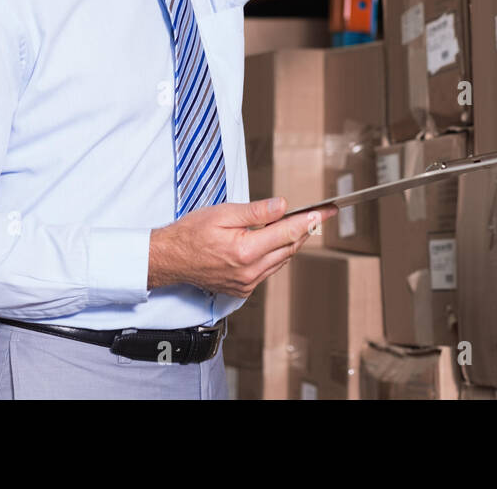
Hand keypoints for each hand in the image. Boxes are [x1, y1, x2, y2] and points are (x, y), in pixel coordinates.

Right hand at [147, 197, 336, 296]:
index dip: (311, 220)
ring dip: (292, 243)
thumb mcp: (223, 213)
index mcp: (246, 250)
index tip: (326, 212)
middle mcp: (249, 271)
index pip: (288, 232)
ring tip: (299, 224)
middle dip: (305, 230)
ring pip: (281, 260)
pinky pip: (269, 270)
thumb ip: (256, 212)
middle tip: (318, 215)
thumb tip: (283, 206)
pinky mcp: (242, 289)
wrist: (170, 259)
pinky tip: (275, 242)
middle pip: (290, 248)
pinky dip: (277, 255)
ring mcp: (246, 283)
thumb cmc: (191, 234)